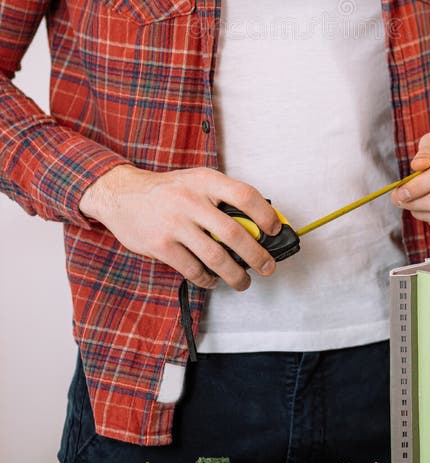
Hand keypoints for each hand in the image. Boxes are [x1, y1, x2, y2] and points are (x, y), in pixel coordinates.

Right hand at [79, 164, 281, 290]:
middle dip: (257, 255)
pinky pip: (193, 269)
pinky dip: (207, 279)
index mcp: (205, 180)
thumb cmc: (166, 190)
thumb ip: (221, 197)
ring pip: (216, 257)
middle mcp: (191, 200)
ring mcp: (175, 223)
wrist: (121, 194)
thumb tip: (255, 224)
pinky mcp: (161, 245)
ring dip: (235, 275)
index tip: (274, 229)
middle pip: (234, 233)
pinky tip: (212, 280)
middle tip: (267, 266)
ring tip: (243, 281)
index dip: (265, 214)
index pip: (244, 195)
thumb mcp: (195, 181)